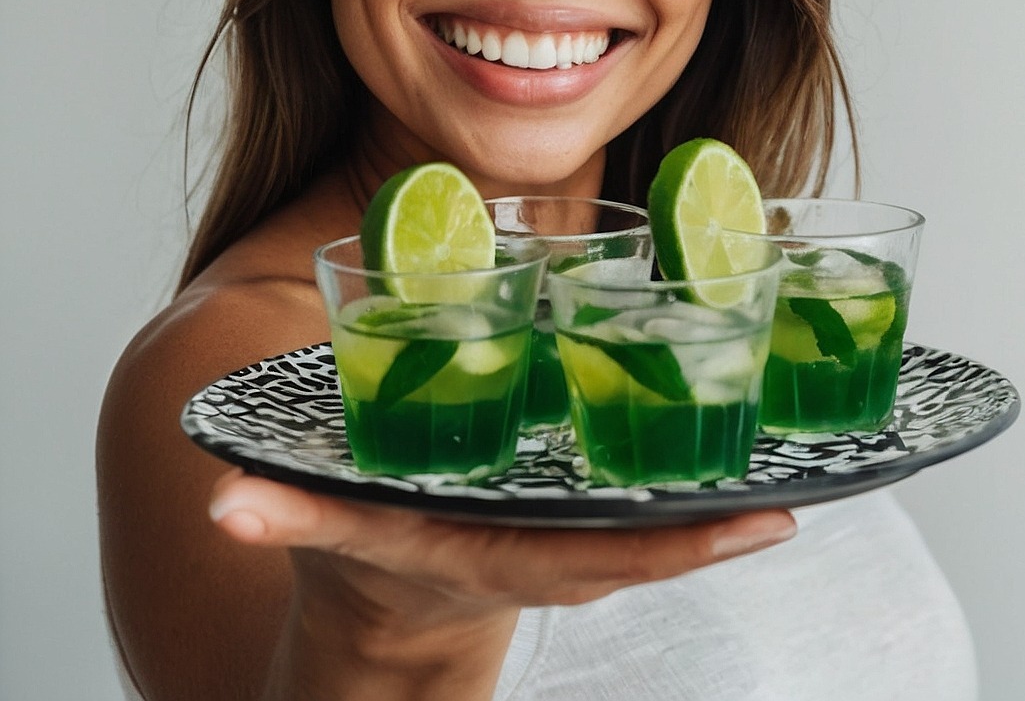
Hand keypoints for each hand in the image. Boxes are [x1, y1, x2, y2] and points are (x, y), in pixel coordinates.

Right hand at [210, 469, 795, 696]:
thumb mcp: (331, 532)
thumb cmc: (367, 554)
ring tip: (789, 435)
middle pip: (658, 545)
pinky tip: (737, 421)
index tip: (766, 522)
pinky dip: (695, 480)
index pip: (610, 557)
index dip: (687, 545)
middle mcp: (560, 555)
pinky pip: (648, 503)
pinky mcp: (581, 518)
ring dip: (721, 495)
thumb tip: (226, 507)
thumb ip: (282, 516)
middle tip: (797, 483)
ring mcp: (577, 542)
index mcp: (509, 555)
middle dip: (724, 524)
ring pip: (662, 523)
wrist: (387, 605)